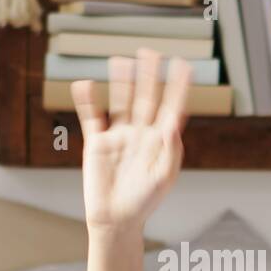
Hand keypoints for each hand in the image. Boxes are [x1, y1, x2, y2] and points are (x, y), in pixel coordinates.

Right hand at [71, 48, 191, 233]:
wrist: (116, 220)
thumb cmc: (145, 202)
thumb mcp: (164, 177)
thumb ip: (171, 149)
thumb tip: (174, 122)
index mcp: (160, 141)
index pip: (171, 106)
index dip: (178, 86)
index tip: (184, 65)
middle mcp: (140, 134)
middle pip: (146, 97)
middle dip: (149, 75)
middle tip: (150, 51)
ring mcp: (118, 137)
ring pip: (120, 102)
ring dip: (121, 82)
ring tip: (121, 60)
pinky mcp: (96, 144)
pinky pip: (92, 117)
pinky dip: (88, 101)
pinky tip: (86, 84)